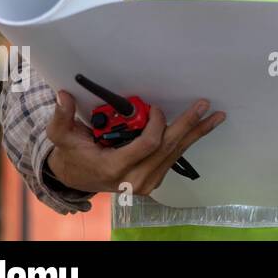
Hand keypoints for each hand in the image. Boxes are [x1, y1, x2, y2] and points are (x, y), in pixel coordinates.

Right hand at [44, 90, 224, 196]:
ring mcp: (146, 182)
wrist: (77, 177)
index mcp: (115, 168)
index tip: (155, 108)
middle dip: (188, 124)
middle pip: (169, 148)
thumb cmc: (73, 154)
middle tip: (205, 106)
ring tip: (215, 117)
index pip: (148, 144)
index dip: (156, 124)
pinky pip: (173, 158)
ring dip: (196, 133)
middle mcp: (134, 178)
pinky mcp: (153, 180)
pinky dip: (187, 141)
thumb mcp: (62, 136)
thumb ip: (62, 117)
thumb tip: (63, 96)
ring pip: (175, 153)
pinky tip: (201, 128)